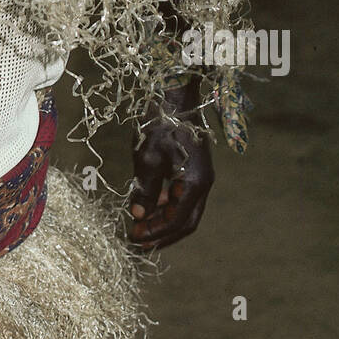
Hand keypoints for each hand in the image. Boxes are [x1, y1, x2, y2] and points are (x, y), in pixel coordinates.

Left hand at [129, 79, 213, 249]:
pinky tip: (151, 205)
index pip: (177, 220)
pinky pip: (184, 196)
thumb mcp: (147, 158)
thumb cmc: (160, 123)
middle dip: (163, 234)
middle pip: (186, 221)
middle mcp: (203, 183)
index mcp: (195, 183)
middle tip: (139, 242)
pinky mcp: (195, 167)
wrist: (175, 96)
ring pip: (186, 210)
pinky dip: (168, 205)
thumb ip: (145, 191)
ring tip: (142, 227)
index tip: (134, 238)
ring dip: (165, 221)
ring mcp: (201, 175)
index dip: (156, 233)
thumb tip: (139, 216)